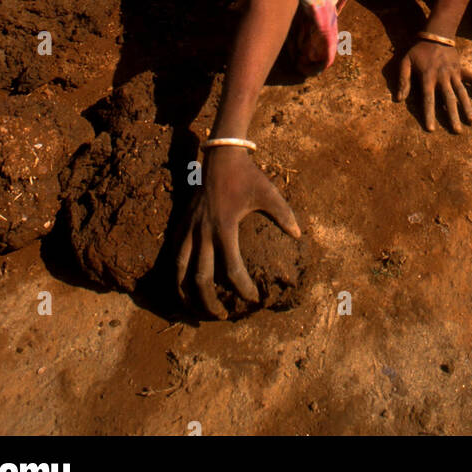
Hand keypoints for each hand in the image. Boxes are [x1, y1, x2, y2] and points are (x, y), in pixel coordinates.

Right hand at [175, 147, 300, 318]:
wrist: (220, 155)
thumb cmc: (247, 175)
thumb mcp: (269, 193)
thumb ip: (284, 214)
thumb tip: (298, 234)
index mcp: (225, 229)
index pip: (232, 270)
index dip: (243, 288)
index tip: (253, 299)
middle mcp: (203, 232)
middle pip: (200, 279)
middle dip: (209, 303)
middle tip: (221, 316)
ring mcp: (189, 228)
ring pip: (179, 270)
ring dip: (185, 293)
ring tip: (193, 310)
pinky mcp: (181, 222)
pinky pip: (174, 252)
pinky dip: (176, 271)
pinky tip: (181, 283)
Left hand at [396, 39, 471, 132]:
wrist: (436, 34)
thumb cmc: (418, 50)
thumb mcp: (406, 62)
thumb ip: (403, 80)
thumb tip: (398, 99)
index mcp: (428, 76)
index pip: (428, 99)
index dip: (429, 114)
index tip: (431, 129)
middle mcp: (443, 77)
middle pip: (449, 99)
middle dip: (453, 116)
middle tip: (456, 131)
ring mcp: (454, 73)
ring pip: (462, 93)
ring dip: (467, 108)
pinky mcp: (461, 69)